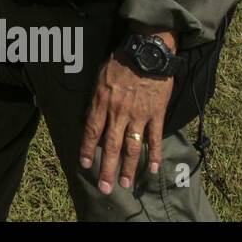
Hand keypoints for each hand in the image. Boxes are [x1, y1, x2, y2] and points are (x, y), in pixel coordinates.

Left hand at [79, 31, 174, 194]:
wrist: (147, 53)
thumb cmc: (120, 62)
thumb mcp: (99, 79)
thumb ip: (95, 101)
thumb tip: (89, 120)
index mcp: (101, 103)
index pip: (91, 132)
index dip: (87, 150)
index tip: (85, 165)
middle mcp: (118, 112)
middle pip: (111, 146)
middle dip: (107, 169)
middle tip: (105, 188)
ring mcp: (138, 115)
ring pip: (132, 147)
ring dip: (128, 168)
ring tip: (125, 184)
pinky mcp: (156, 114)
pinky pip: (154, 138)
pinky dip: (154, 155)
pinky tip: (153, 169)